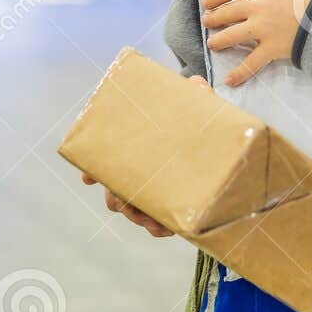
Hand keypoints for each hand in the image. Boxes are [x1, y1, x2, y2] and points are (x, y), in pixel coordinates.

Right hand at [80, 77, 213, 237]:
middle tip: (126, 199)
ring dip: (139, 216)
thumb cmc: (201, 125)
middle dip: (117, 199)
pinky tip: (166, 227)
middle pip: (114, 193)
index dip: (94, 171)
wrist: (223, 144)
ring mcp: (151, 192)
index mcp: (139, 149)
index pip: (106, 162)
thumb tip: (196, 83)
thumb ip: (197, 96)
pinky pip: (156, 224)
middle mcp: (139, 173)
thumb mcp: (199, 108)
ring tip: (152, 219)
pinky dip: (158, 227)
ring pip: (132, 211)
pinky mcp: (169, 207)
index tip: (89, 177)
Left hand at [200, 0, 311, 87]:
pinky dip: (239, 73)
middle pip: (226, 13)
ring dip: (219, 41)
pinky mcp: (270, 47)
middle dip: (213, 18)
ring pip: (231, 36)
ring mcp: (261, 28)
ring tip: (212, 44)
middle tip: (207, 22)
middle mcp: (255, 6)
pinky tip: (229, 80)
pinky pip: (251, 62)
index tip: (207, 2)